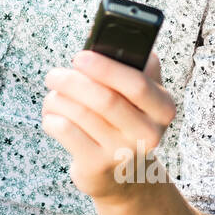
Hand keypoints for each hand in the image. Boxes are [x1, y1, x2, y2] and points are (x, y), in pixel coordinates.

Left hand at [41, 49, 175, 202]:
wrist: (123, 174)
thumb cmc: (124, 120)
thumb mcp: (138, 95)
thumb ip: (130, 66)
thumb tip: (102, 40)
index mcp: (163, 108)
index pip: (137, 84)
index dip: (105, 68)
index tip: (80, 56)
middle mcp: (149, 134)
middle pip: (104, 100)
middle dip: (72, 81)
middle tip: (53, 75)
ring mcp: (123, 153)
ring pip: (80, 113)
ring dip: (58, 99)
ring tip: (53, 95)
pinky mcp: (97, 166)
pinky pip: (65, 131)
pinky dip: (51, 118)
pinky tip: (53, 116)